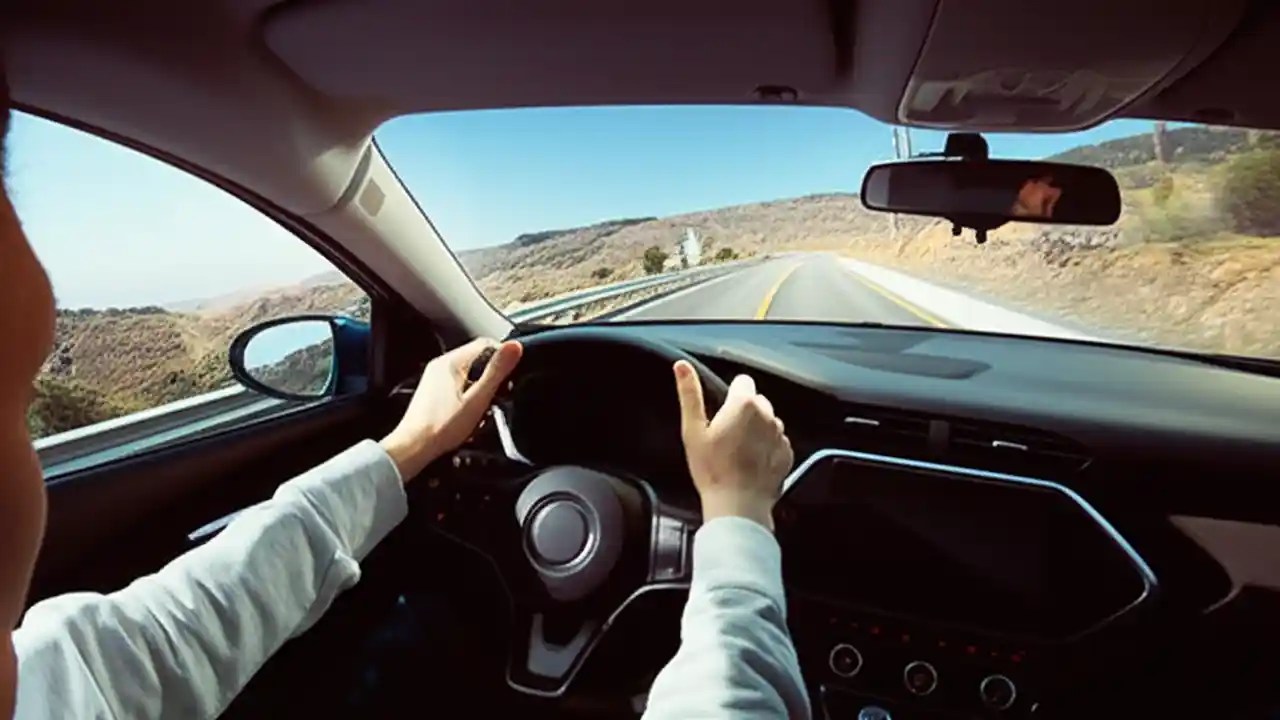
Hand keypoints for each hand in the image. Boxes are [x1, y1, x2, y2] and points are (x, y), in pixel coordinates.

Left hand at [380, 338, 522, 479]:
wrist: (414, 447)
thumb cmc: (442, 427)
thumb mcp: (478, 399)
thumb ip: (496, 372)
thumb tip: (514, 347)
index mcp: (451, 362)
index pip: (486, 344)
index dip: (503, 358)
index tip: (509, 376)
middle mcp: (440, 365)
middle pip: (477, 358)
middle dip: (491, 375)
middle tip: (497, 395)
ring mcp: (435, 377)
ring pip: (468, 371)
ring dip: (480, 386)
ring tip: (482, 406)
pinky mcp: (433, 390)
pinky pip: (458, 383)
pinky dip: (468, 393)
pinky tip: (468, 411)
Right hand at [673, 360, 793, 530]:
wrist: (738, 506)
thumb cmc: (712, 470)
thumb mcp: (692, 430)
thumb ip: (689, 394)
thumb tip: (682, 366)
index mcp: (744, 404)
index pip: (742, 382)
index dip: (730, 395)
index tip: (720, 413)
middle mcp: (767, 415)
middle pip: (755, 401)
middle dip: (743, 412)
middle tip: (725, 436)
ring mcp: (780, 435)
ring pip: (767, 421)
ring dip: (755, 429)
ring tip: (737, 452)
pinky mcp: (787, 453)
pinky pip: (776, 441)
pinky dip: (766, 447)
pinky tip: (750, 463)